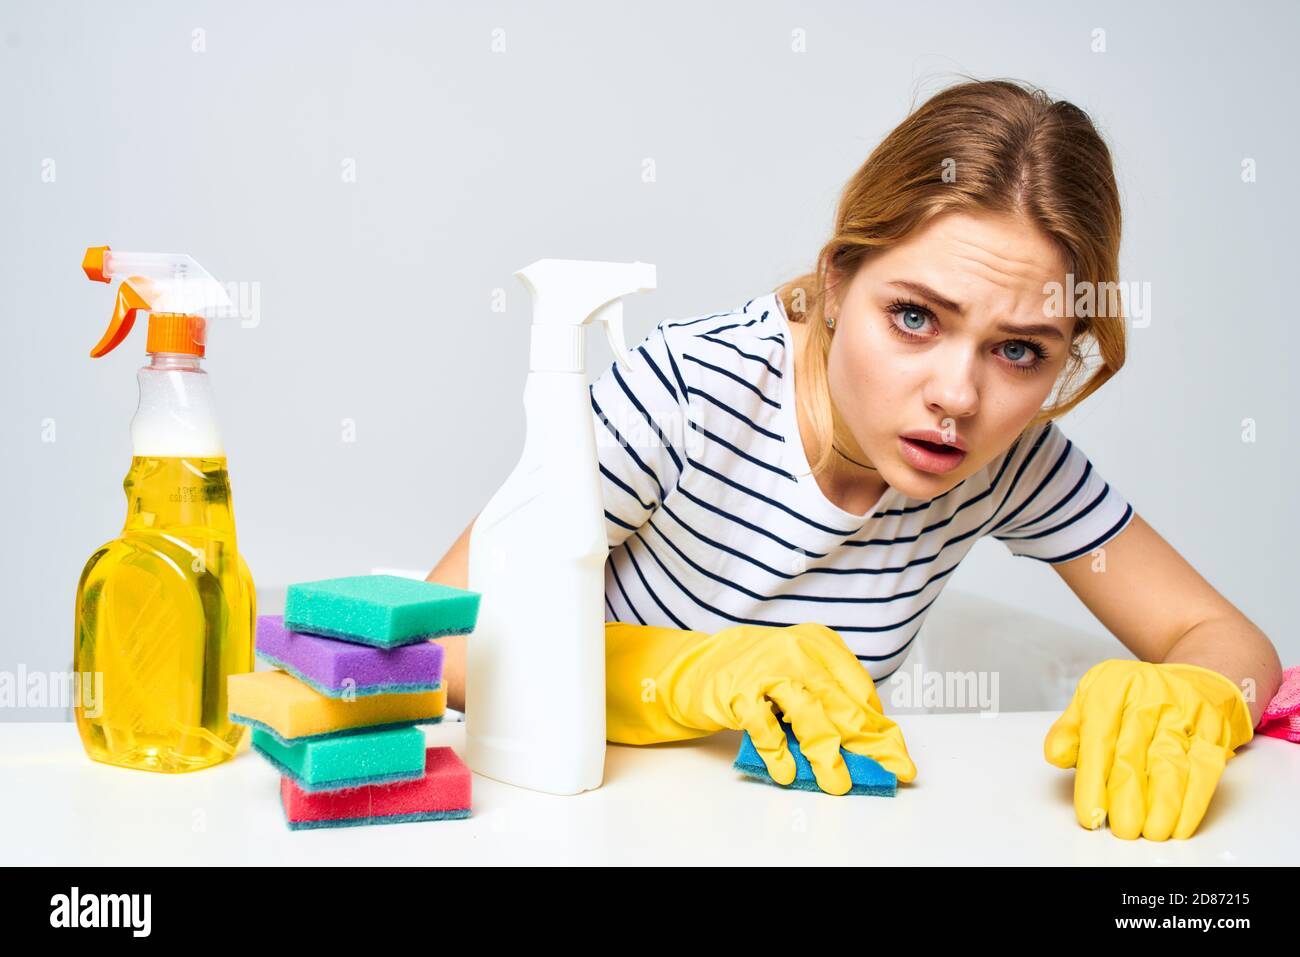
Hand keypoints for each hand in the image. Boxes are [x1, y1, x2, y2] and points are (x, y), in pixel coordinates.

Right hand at [605, 620, 915, 793]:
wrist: (702, 665)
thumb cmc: (762, 674)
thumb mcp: (803, 674)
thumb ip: (833, 701)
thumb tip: (873, 745)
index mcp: (821, 645)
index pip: (861, 691)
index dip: (880, 728)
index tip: (896, 756)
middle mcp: (798, 652)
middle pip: (841, 704)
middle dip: (867, 745)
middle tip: (886, 772)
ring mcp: (768, 670)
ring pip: (808, 714)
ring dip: (826, 754)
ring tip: (837, 783)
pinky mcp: (739, 692)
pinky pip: (765, 727)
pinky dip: (778, 754)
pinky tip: (787, 774)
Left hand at [1044, 659, 1252, 839]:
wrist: (1188, 682)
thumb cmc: (1131, 699)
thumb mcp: (1092, 701)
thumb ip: (1071, 730)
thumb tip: (1056, 755)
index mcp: (1113, 687)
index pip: (1099, 737)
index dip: (1093, 779)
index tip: (1089, 812)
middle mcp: (1150, 696)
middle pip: (1135, 753)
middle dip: (1128, 796)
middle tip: (1122, 828)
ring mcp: (1185, 714)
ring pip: (1172, 764)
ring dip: (1163, 804)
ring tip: (1151, 832)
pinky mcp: (1212, 732)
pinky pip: (1204, 770)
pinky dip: (1192, 802)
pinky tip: (1179, 825)